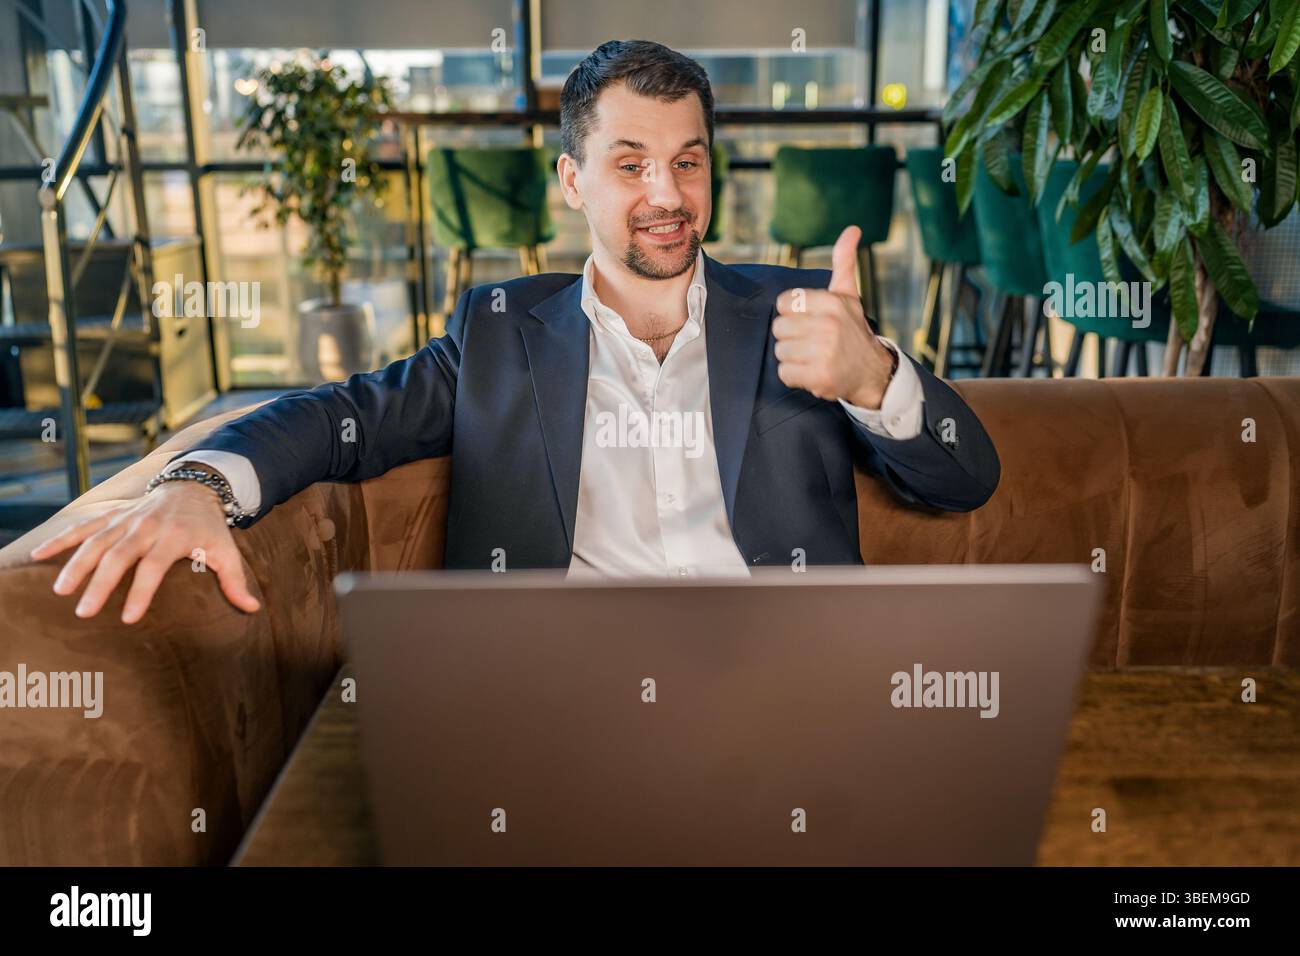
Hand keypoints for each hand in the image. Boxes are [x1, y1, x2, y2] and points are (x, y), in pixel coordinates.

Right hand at [28, 479, 260, 623]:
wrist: (193, 487)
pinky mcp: (112, 515)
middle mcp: (145, 527)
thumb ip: (234, 580)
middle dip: (101, 584)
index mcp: (174, 537)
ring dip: (76, 565)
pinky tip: (38, 555)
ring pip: (95, 541)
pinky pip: (83, 526)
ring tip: (61, 591)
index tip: (129, 618)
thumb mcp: (226, 549)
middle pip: (119, 556)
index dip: (142, 592)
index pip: (154, 567)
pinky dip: (61, 539)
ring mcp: (125, 520)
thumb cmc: (209, 526)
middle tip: (85, 611)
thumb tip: (252, 609)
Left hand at [772, 225, 896, 409]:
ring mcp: (824, 352)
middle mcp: (829, 325)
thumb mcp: (848, 294)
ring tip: (813, 357)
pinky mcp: (819, 376)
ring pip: (780, 351)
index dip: (792, 313)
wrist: (872, 371)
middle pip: (779, 328)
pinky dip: (795, 376)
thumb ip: (844, 261)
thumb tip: (852, 229)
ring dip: (793, 357)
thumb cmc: (853, 330)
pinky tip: (812, 372)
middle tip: (811, 341)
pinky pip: (785, 373)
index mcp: (832, 302)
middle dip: (791, 337)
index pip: (784, 302)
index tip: (809, 320)